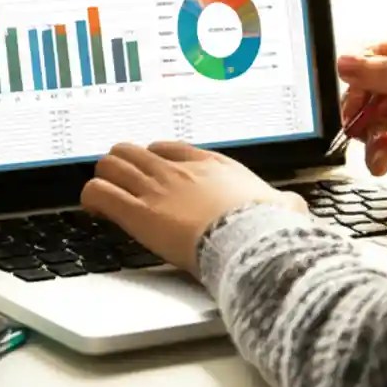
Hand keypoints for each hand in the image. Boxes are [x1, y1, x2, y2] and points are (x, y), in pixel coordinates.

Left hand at [81, 142, 306, 276]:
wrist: (251, 239)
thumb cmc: (266, 225)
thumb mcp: (284, 207)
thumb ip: (286, 204)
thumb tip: (296, 207)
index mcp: (211, 165)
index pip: (170, 147)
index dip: (156, 156)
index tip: (152, 168)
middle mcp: (178, 171)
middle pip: (134, 151)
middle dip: (123, 165)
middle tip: (122, 183)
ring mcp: (156, 189)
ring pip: (111, 164)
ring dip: (104, 177)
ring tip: (105, 194)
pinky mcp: (138, 213)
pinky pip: (99, 193)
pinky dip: (91, 198)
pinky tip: (93, 209)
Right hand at [338, 43, 386, 199]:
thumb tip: (345, 61)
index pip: (377, 55)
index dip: (360, 72)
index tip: (356, 91)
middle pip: (366, 88)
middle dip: (359, 108)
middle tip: (358, 122)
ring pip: (367, 119)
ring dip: (367, 135)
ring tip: (383, 147)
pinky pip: (375, 145)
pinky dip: (374, 154)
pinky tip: (384, 163)